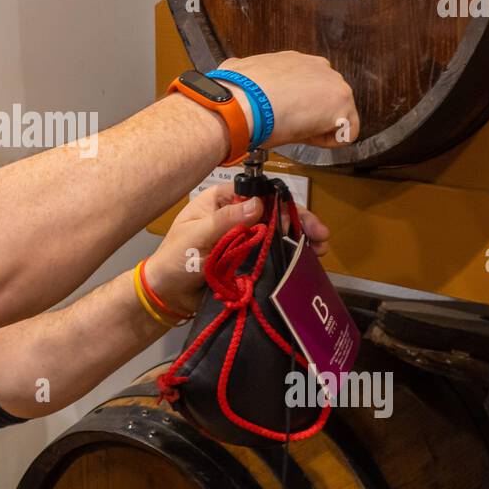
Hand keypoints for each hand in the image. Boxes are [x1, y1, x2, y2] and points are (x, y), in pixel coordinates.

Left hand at [143, 184, 332, 318]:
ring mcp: (244, 239)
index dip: (279, 203)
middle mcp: (235, 216)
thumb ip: (226, 221)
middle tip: (320, 235)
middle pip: (273, 212)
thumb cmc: (174, 260)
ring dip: (300, 239)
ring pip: (277, 233)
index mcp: (220, 201)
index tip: (296, 218)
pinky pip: (272, 254)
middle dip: (298, 221)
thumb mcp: (196, 236)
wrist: (167, 296)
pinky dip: (291, 256)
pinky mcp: (249, 260)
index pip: (256, 193)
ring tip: (320, 249)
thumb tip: (258, 203)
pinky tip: (307, 261)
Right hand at [218, 51, 358, 148]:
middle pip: (326, 101)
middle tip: (288, 125)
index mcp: (296, 61)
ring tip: (293, 131)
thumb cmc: (236, 93)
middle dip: (311, 116)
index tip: (281, 115)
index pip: (309, 87)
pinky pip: (345, 133)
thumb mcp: (238, 72)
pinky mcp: (342, 103)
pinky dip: (327, 141)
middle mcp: (319, 67)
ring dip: (318, 127)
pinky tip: (304, 136)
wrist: (241, 103)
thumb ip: (247, 74)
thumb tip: (232, 73)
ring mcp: (334, 83)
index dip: (296, 107)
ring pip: (337, 116)